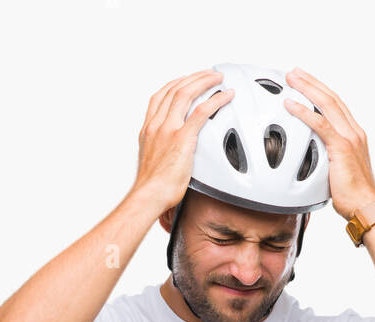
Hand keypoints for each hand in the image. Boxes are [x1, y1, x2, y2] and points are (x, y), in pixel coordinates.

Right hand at [130, 70, 232, 215]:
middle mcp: (156, 124)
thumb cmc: (152, 187)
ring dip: (204, 81)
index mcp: (148, 129)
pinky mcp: (182, 138)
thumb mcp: (152, 162)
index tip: (186, 81)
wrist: (149, 195)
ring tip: (218, 78)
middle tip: (208, 74)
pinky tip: (226, 96)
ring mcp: (168, 129)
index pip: (160, 97)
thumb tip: (169, 155)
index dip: (175, 84)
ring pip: (186, 94)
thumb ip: (160, 151)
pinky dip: (216, 100)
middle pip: (174, 89)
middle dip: (193, 78)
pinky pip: (201, 112)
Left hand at [283, 67, 374, 219]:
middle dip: (312, 83)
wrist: (367, 207)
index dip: (321, 91)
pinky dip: (304, 112)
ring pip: (326, 104)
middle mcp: (354, 132)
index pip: (337, 105)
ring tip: (291, 79)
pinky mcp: (342, 147)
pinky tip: (290, 104)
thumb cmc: (355, 197)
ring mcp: (349, 138)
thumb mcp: (341, 171)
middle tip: (295, 73)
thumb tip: (314, 160)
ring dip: (307, 88)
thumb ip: (330, 158)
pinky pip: (320, 124)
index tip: (307, 82)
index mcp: (355, 136)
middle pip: (331, 98)